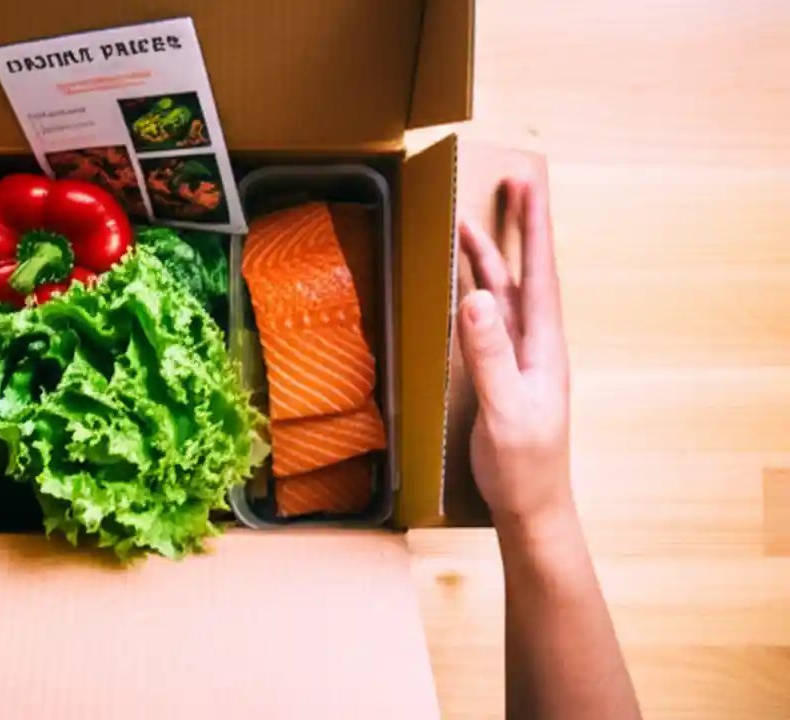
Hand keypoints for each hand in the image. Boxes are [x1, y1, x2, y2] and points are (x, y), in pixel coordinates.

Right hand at [458, 178, 572, 534]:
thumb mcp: (505, 411)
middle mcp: (537, 345)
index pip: (540, 274)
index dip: (534, 227)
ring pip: (507, 295)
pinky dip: (479, 294)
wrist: (533, 508)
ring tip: (469, 228)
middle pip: (527, 274)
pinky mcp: (505, 374)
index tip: (527, 185)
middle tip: (510, 185)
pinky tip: (467, 288)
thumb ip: (490, 356)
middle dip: (518, 228)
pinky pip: (493, 322)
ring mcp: (522, 359)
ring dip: (491, 260)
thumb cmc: (524, 466)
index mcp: (544, 347)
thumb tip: (476, 299)